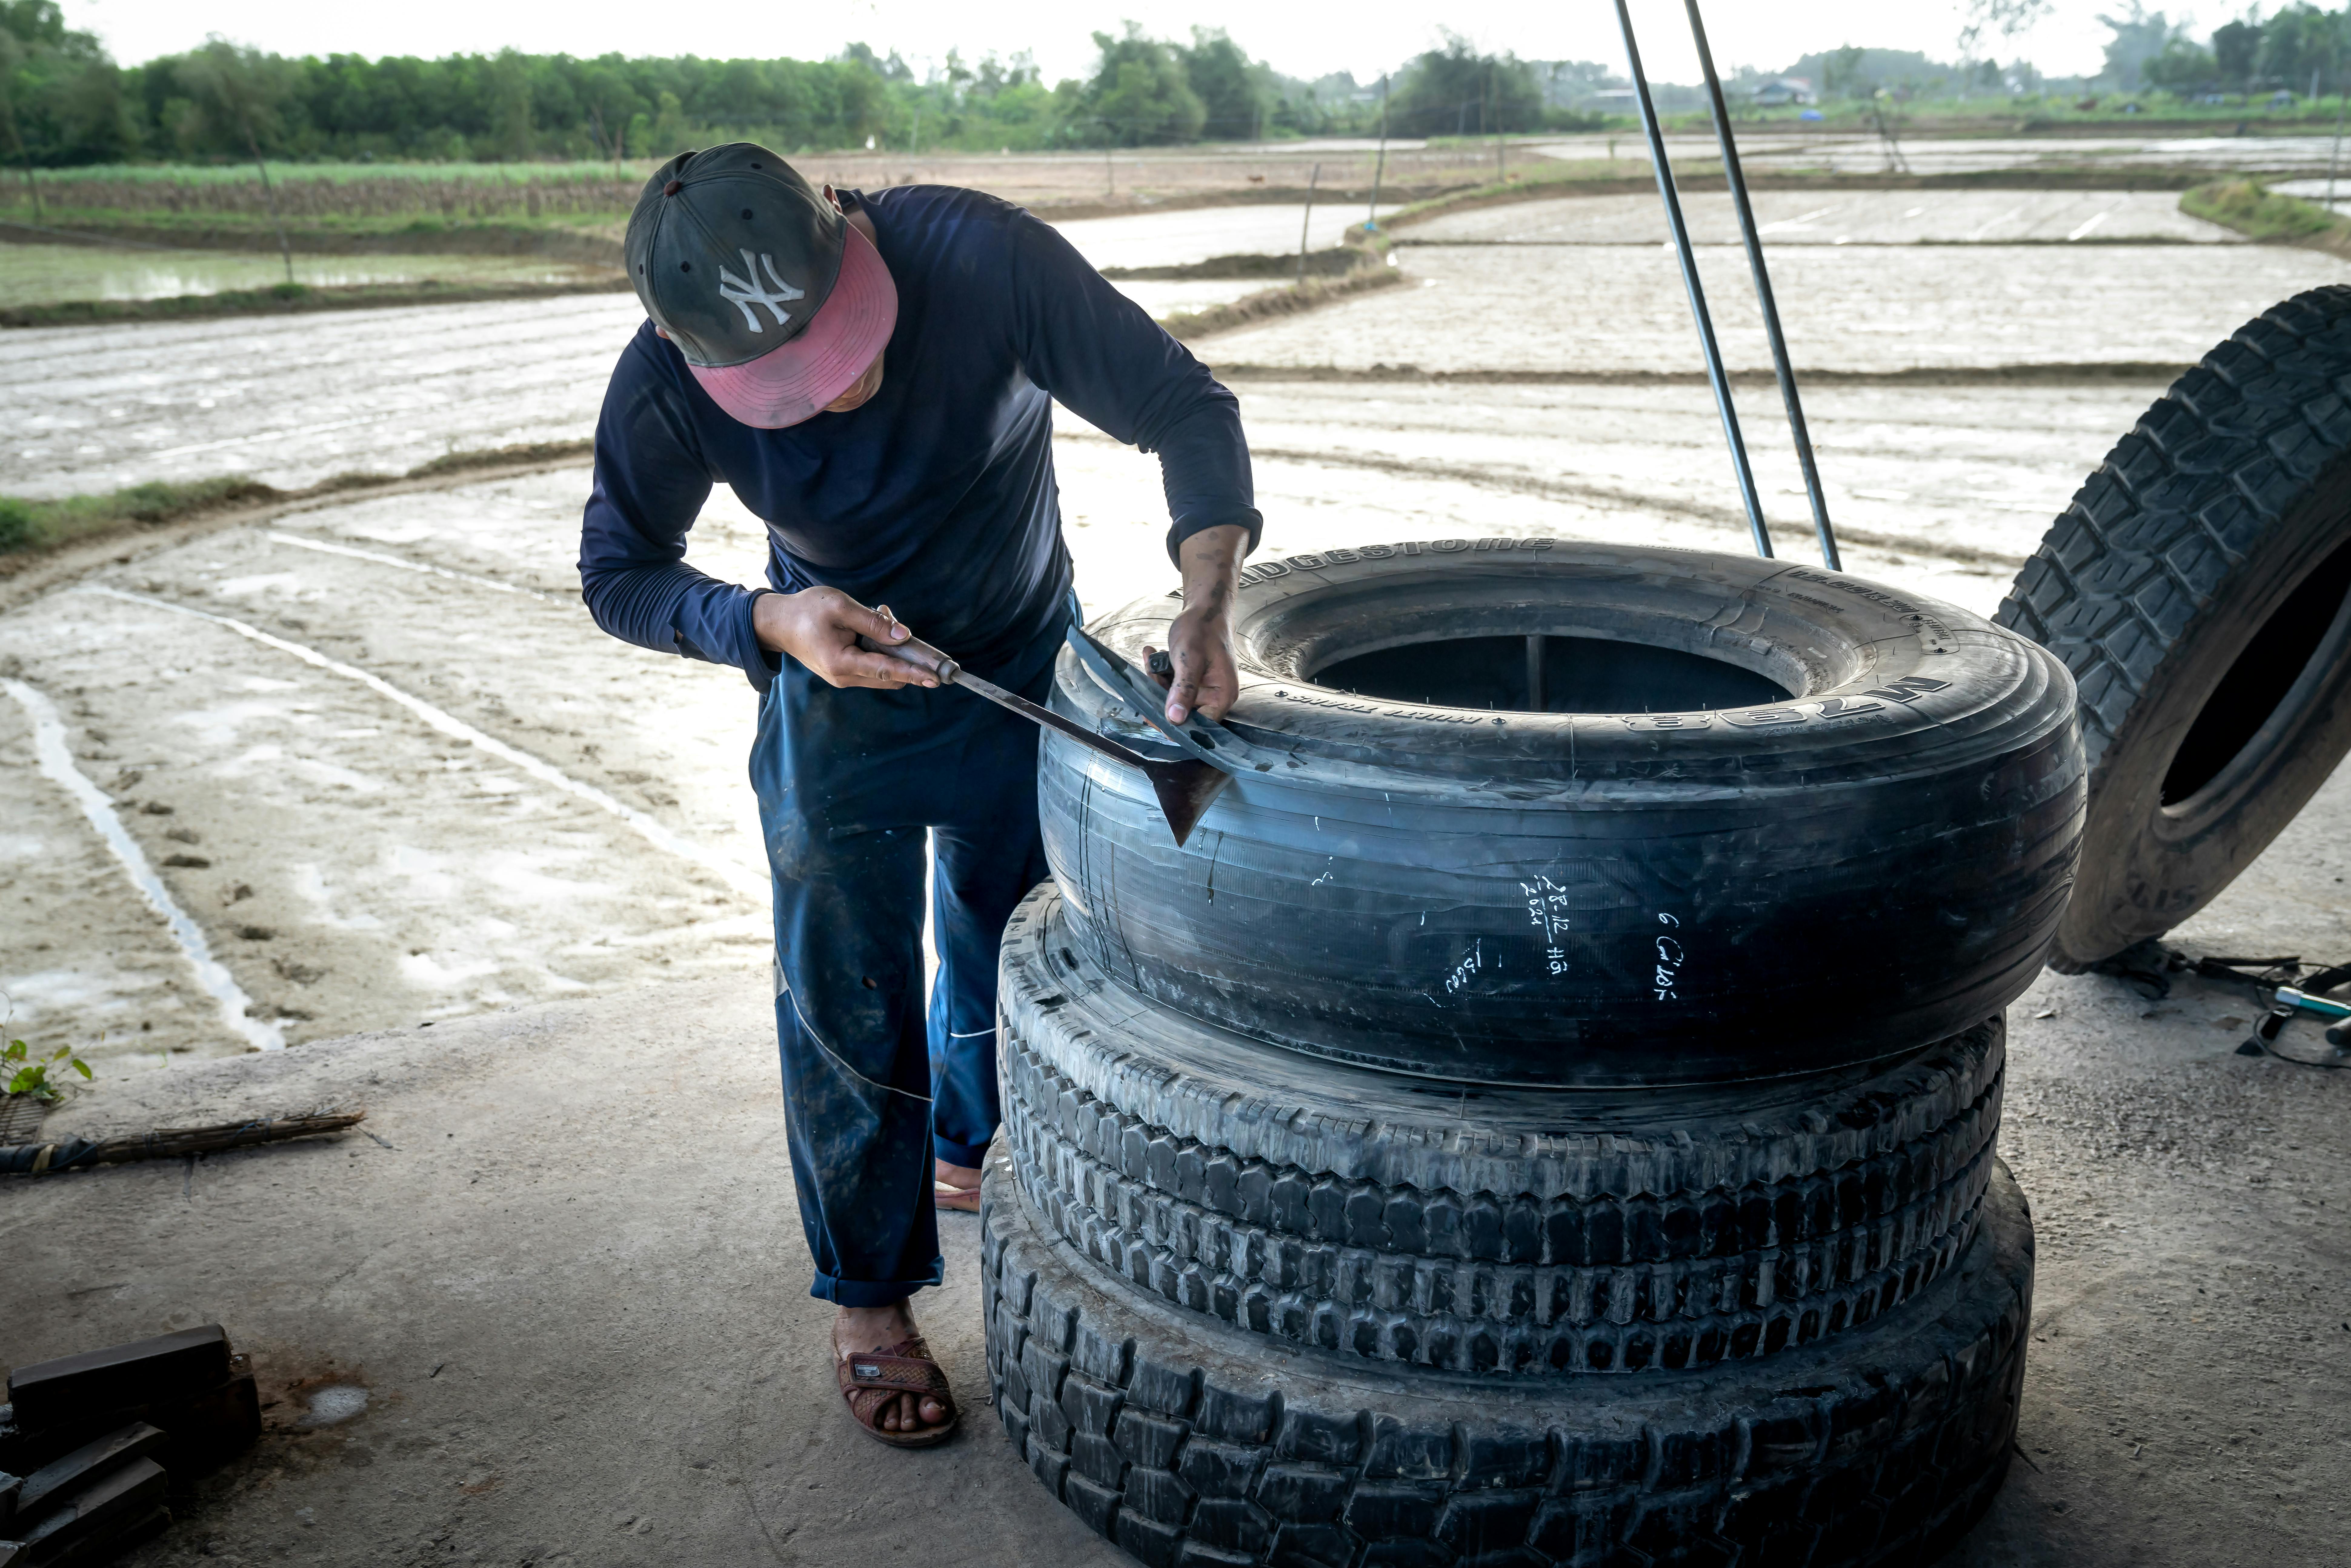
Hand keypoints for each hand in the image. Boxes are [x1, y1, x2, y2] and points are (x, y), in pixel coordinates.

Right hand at [752, 588, 935, 689]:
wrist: (778, 623)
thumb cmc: (806, 611)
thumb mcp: (840, 607)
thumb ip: (873, 622)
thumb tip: (904, 636)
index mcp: (842, 662)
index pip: (886, 670)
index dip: (913, 673)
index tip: (936, 678)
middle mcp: (844, 677)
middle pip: (889, 675)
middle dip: (904, 656)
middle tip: (903, 628)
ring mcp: (843, 678)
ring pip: (882, 671)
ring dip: (891, 651)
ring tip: (880, 617)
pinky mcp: (843, 673)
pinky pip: (872, 667)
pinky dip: (880, 652)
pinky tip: (874, 629)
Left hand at [1148, 523, 1249, 723]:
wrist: (1205, 607)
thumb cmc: (1202, 629)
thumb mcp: (1189, 658)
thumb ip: (1183, 689)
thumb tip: (1175, 719)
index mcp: (1222, 696)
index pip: (1198, 725)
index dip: (1174, 723)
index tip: (1150, 713)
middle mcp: (1215, 696)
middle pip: (1182, 711)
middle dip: (1160, 694)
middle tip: (1149, 673)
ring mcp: (1203, 688)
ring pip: (1172, 698)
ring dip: (1156, 679)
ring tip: (1151, 656)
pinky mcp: (1192, 680)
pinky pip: (1172, 685)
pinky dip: (1160, 671)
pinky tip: (1153, 653)